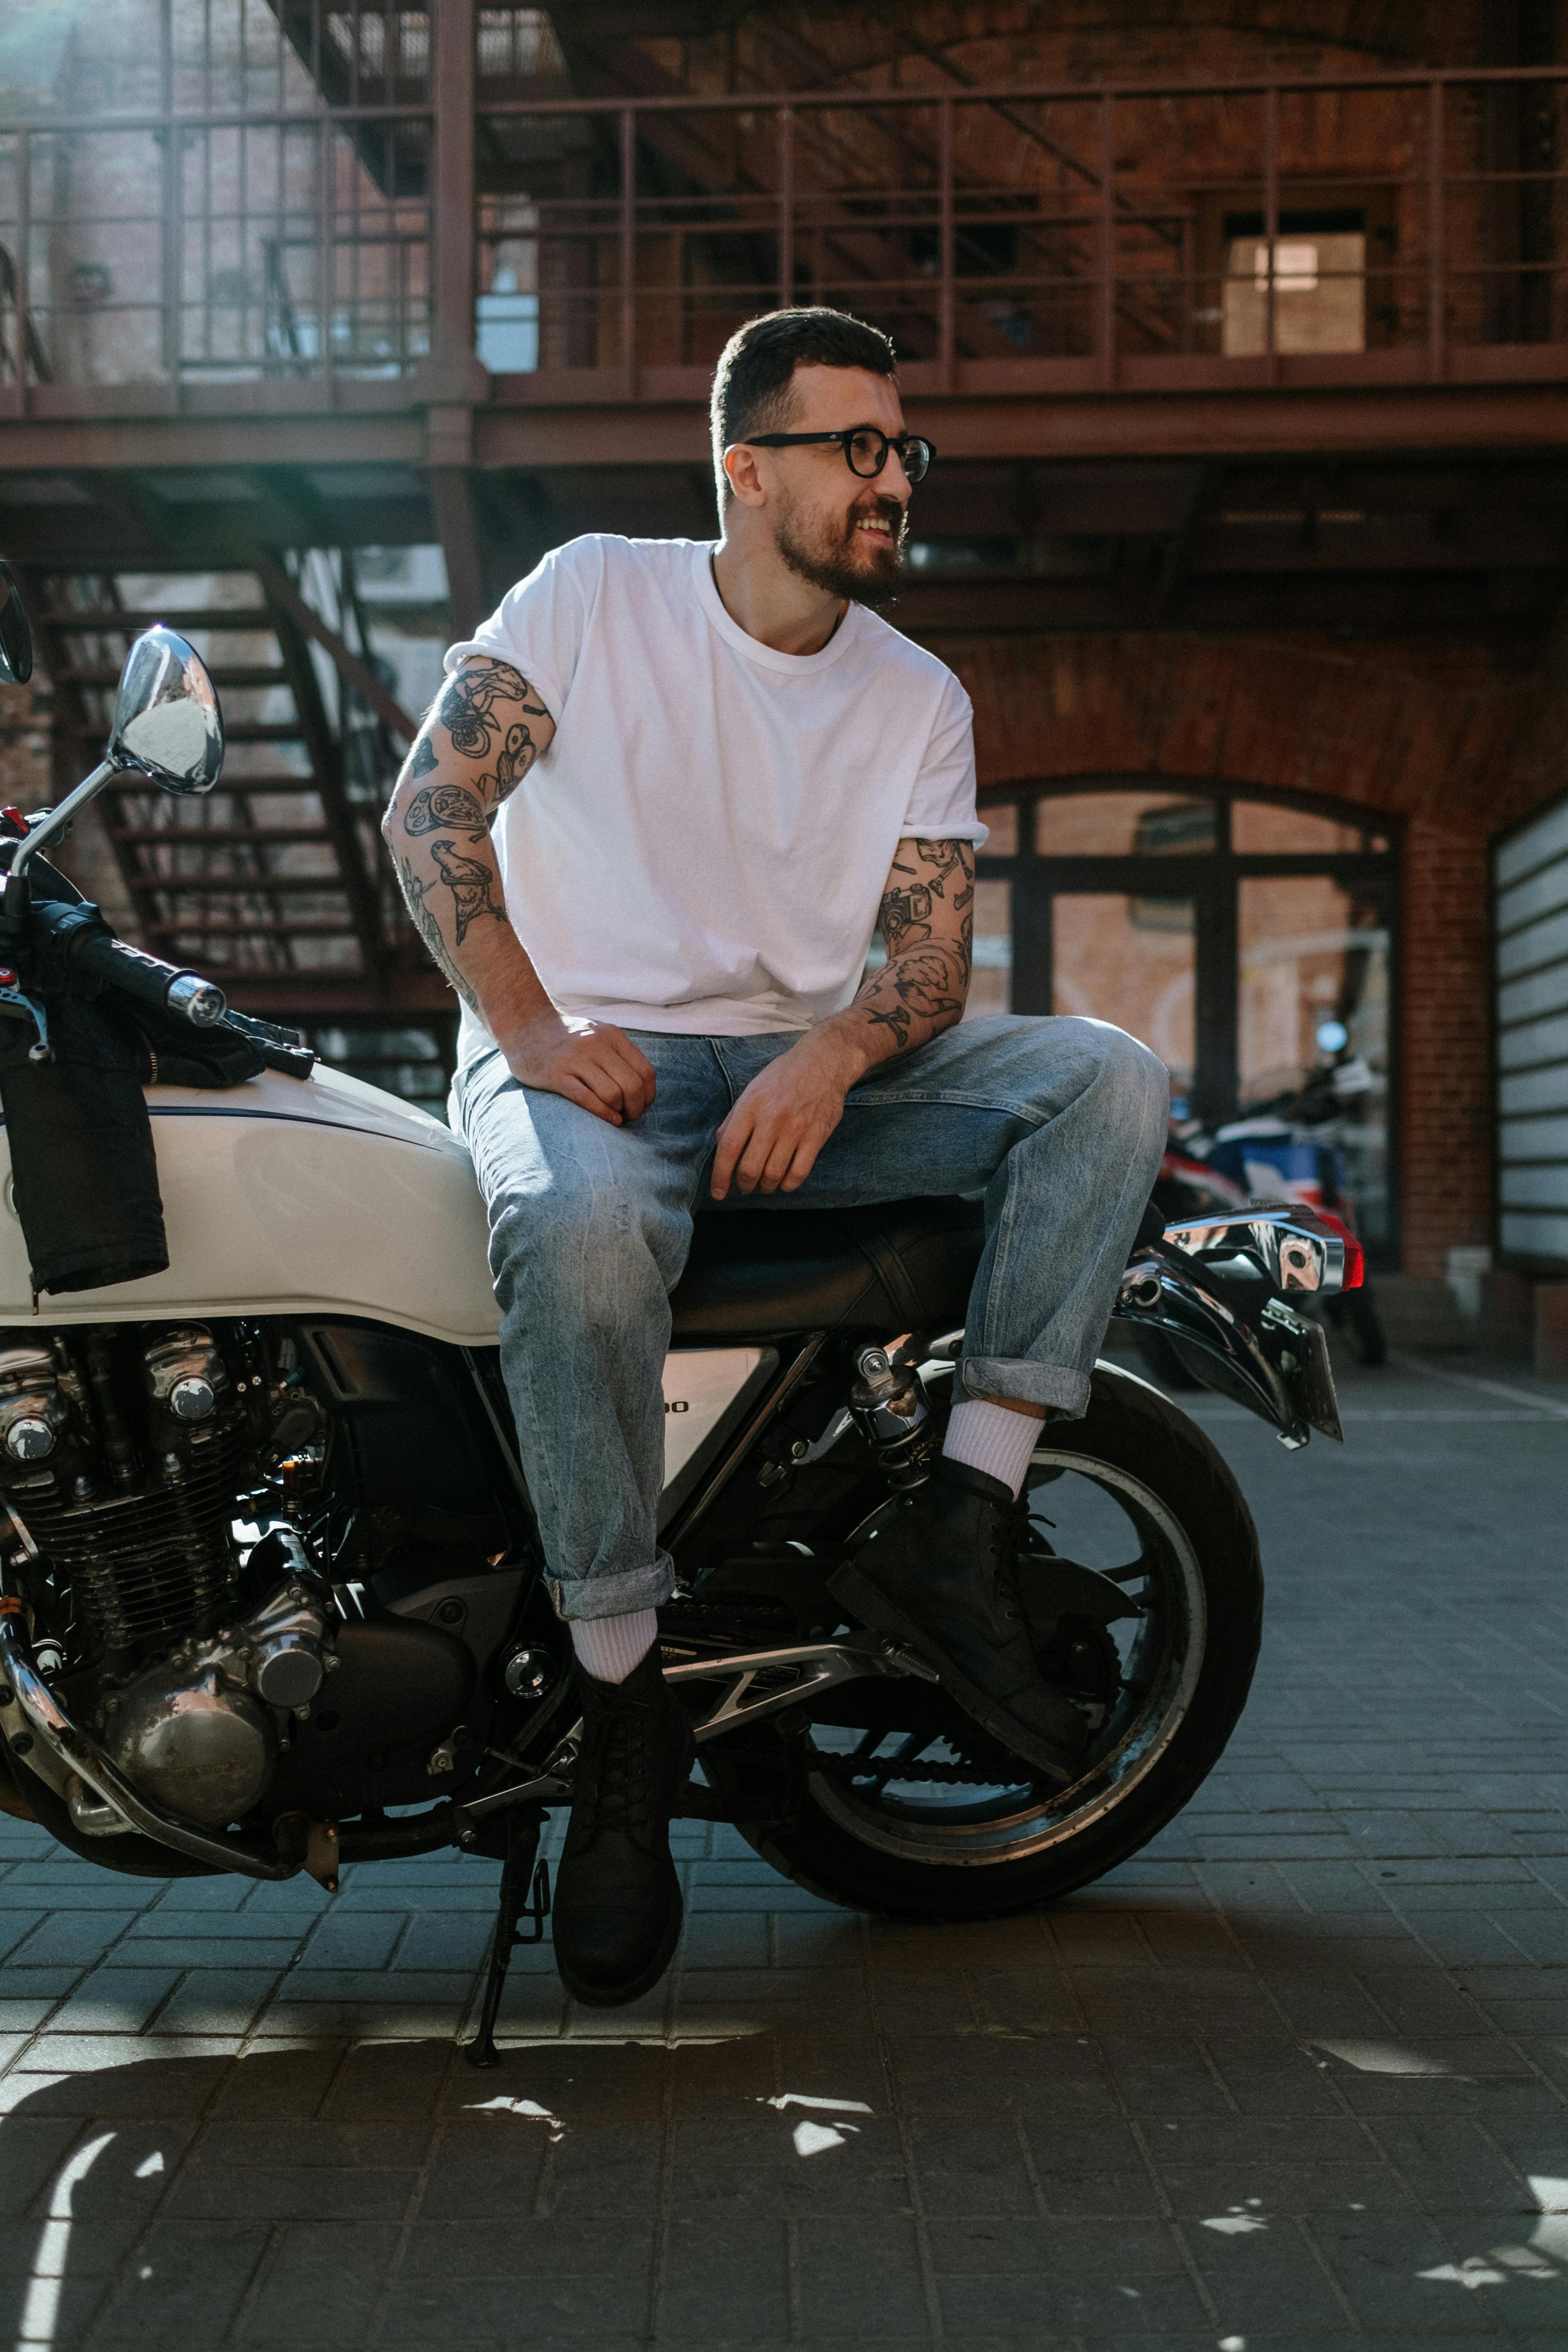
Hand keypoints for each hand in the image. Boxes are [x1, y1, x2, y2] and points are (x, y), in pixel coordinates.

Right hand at [499, 1012, 655, 1126]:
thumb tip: (643, 1087)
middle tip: (630, 1116)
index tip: (642, 1106)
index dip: (649, 1095)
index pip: (645, 1071)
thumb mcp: (597, 1035)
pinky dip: (603, 1114)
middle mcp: (596, 1045)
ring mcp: (575, 1059)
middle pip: (632, 1085)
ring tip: (617, 1118)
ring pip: (612, 1094)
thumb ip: (619, 1054)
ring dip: (620, 1112)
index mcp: (611, 1036)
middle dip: (637, 1108)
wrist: (524, 1026)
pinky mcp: (556, 1074)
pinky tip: (609, 1121)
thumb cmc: (565, 1039)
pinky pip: (587, 1099)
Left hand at [711, 1031, 860, 1198]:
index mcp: (750, 1106)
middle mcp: (771, 1118)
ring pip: (773, 1174)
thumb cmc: (783, 1076)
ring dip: (765, 1187)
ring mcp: (795, 1128)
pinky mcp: (816, 1136)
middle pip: (750, 1168)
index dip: (720, 1176)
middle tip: (745, 1186)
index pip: (728, 1148)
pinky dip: (788, 1185)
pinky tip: (784, 1183)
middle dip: (744, 1185)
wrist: (823, 1061)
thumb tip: (720, 1147)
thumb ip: (734, 1119)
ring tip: (764, 1184)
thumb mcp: (752, 1090)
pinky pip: (799, 1173)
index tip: (718, 1192)